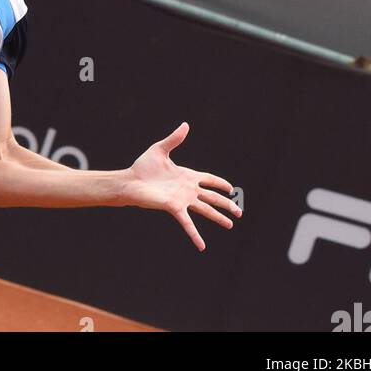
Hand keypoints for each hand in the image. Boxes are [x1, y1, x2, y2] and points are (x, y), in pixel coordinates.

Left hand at [125, 122, 241, 251]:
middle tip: (239, 212)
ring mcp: (182, 200)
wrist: (130, 181)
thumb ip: (174, 139)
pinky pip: (188, 224)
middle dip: (226, 204)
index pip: (209, 179)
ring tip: (230, 224)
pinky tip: (202, 246)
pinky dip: (195, 235)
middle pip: (212, 197)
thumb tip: (186, 124)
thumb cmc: (143, 166)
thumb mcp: (160, 149)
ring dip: (218, 217)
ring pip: (205, 210)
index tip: (231, 188)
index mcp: (187, 176)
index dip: (220, 183)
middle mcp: (187, 189)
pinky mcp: (174, 208)